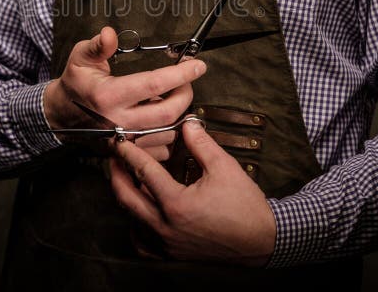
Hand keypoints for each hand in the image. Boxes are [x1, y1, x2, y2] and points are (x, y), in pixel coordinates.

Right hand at [44, 26, 205, 158]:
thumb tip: (110, 33)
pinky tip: (161, 118)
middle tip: (187, 80)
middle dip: (186, 93)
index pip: (154, 84)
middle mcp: (119, 121)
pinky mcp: (129, 153)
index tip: (197, 65)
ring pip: (169, 133)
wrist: (64, 113)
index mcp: (109, 96)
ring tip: (171, 97)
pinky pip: (161, 150)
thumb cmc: (77, 82)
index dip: (181, 73)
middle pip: (169, 112)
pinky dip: (168, 133)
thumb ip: (98, 45)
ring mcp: (125, 140)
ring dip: (178, 114)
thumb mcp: (81, 57)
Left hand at [110, 118, 276, 264]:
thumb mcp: (224, 167)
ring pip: (131, 219)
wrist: (262, 241)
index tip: (119, 140)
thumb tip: (187, 124)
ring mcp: (167, 244)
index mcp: (176, 204)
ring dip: (125, 197)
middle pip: (126, 197)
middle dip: (117, 173)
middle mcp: (166, 227)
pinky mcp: (172, 254)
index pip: (143, 173)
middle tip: (115, 157)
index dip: (128, 153)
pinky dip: (136, 224)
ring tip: (126, 178)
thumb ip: (201, 144)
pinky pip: (141, 241)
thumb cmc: (245, 207)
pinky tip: (140, 210)